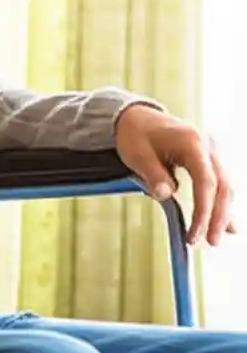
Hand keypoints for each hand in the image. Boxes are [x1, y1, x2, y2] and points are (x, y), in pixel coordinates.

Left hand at [115, 104, 236, 245]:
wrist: (135, 117)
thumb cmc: (135, 135)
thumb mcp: (137, 155)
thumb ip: (153, 175)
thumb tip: (165, 196)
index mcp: (192, 143)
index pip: (206, 182)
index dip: (204, 210)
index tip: (196, 233)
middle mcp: (208, 146)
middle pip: (222, 186)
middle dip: (218, 216)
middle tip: (210, 242)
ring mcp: (210, 151)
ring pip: (224, 186)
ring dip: (222, 212)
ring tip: (217, 237)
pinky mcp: (207, 158)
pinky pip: (218, 183)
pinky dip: (220, 202)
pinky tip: (225, 223)